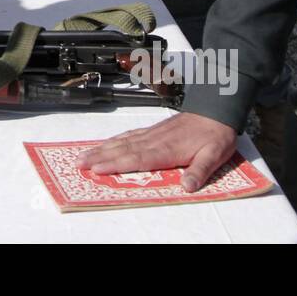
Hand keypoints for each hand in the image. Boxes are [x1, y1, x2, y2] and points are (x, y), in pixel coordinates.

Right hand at [77, 113, 237, 191]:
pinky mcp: (153, 130)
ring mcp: (152, 133)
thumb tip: (187, 186)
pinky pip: (129, 135)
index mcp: (167, 149)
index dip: (116, 164)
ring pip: (122, 142)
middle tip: (79, 164)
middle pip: (122, 150)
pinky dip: (114, 140)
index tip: (98, 168)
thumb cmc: (216, 134)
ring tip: (84, 155)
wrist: (216, 109)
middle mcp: (155, 140)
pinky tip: (106, 144)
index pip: (137, 159)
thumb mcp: (214, 155)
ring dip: (102, 149)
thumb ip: (200, 171)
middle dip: (100, 157)